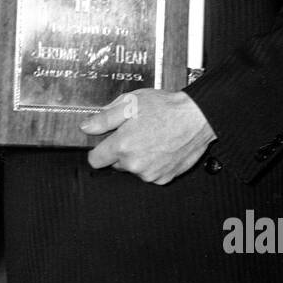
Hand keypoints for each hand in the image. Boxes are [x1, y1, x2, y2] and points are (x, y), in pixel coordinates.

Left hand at [80, 89, 216, 184]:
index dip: (99, 150)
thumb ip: (104, 118)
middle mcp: (135, 164)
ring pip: (134, 169)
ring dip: (139, 158)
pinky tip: (162, 148)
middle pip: (116, 164)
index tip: (106, 143)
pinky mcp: (165, 178)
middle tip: (136, 133)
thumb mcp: (130, 104)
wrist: (196, 118)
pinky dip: (154, 164)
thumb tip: (86, 127)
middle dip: (121, 151)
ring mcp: (150, 173)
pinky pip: (151, 173)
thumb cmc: (165, 108)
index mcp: (122, 146)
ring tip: (152, 138)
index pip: (95, 160)